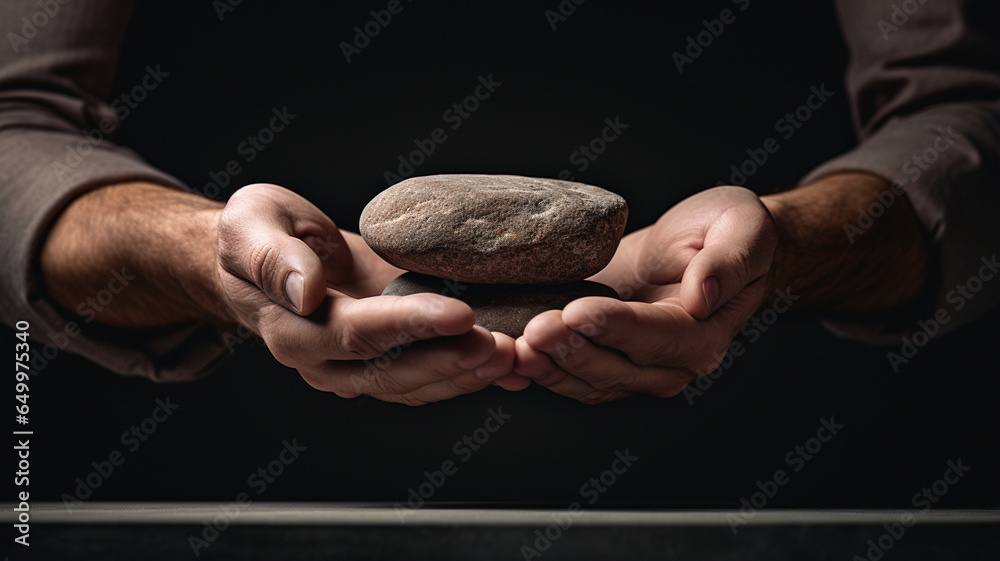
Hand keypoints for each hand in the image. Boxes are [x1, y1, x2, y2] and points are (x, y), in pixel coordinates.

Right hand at [216, 184, 516, 405]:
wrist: (271, 257)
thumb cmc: (259, 233)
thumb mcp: (252, 225)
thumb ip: (273, 257)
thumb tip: (305, 290)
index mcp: (293, 329)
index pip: (357, 332)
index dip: (410, 324)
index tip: (459, 312)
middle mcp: (327, 361)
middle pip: (395, 370)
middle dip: (452, 360)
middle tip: (503, 346)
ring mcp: (359, 369)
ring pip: (417, 384)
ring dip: (468, 375)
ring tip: (515, 357)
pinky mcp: (387, 362)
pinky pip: (429, 380)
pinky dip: (470, 377)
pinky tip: (512, 369)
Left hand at [514, 186, 777, 402]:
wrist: (704, 242)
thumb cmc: (727, 230)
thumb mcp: (741, 228)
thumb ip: (728, 262)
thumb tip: (704, 296)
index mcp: (704, 333)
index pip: (657, 336)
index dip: (617, 328)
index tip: (578, 311)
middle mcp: (670, 363)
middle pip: (616, 368)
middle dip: (572, 350)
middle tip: (536, 328)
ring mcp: (634, 369)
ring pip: (587, 381)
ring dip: (549, 368)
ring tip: (515, 347)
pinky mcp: (603, 361)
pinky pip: (569, 377)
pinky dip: (538, 372)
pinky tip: (508, 357)